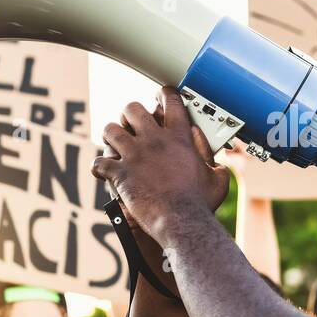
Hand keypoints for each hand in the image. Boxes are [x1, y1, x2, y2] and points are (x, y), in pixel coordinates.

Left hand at [91, 86, 231, 239]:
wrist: (181, 221)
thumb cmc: (200, 203)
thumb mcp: (217, 179)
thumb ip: (214, 164)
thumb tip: (216, 160)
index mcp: (179, 138)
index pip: (170, 102)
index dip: (164, 95)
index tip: (160, 95)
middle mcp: (154, 140)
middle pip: (132, 108)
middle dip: (129, 113)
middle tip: (131, 123)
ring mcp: (135, 155)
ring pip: (110, 130)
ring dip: (110, 136)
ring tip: (114, 144)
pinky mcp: (120, 173)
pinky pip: (99, 162)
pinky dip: (99, 166)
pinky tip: (104, 171)